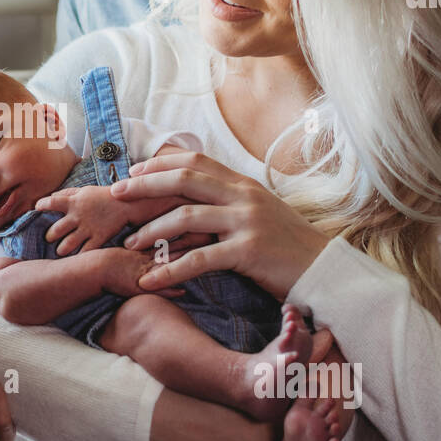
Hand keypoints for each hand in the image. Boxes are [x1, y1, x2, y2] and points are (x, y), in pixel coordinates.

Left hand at [35, 186, 130, 255]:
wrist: (128, 203)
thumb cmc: (104, 196)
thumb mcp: (85, 191)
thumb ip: (67, 194)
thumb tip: (51, 196)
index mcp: (74, 202)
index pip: (51, 202)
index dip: (41, 205)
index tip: (36, 209)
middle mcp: (78, 216)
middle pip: (56, 230)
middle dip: (49, 236)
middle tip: (49, 238)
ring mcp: (88, 228)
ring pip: (67, 244)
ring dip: (61, 249)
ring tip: (60, 251)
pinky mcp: (99, 238)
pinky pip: (85, 251)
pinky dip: (79, 256)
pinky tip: (76, 258)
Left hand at [111, 151, 330, 299]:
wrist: (324, 271)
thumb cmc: (286, 247)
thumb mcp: (257, 214)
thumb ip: (226, 204)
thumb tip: (186, 205)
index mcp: (243, 184)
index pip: (195, 160)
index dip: (160, 163)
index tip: (132, 172)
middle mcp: (243, 196)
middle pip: (184, 179)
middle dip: (144, 185)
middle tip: (115, 195)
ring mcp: (247, 221)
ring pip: (186, 216)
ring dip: (152, 230)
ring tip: (129, 245)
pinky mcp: (249, 251)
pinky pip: (199, 259)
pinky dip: (170, 269)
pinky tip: (150, 280)